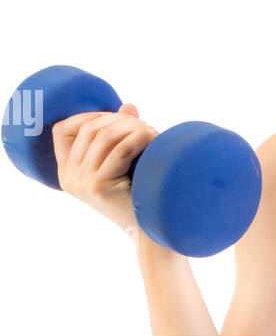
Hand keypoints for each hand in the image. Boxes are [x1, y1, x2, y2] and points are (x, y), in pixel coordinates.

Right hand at [52, 103, 159, 234]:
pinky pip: (121, 149)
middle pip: (89, 129)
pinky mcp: (99, 187)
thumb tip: (128, 106)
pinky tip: (154, 138)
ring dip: (132, 127)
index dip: (87, 115)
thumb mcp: (123, 161)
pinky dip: (140, 138)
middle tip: (143, 125)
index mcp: (66, 172)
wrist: (150, 229)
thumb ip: (121, 134)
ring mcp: (82, 183)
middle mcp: (69, 177)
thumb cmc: (138, 194)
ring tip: (151, 132)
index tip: (114, 117)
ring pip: (106, 136)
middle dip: (119, 120)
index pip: (62, 129)